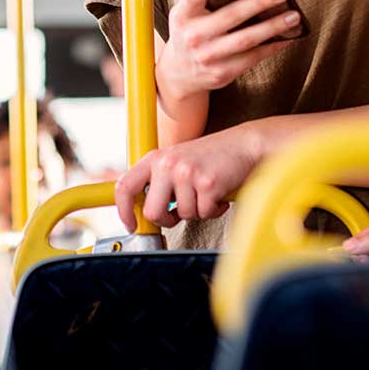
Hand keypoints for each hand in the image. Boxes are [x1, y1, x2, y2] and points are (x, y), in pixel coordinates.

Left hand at [114, 124, 262, 230]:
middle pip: (152, 212)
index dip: (124, 211)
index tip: (132, 224)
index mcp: (157, 158)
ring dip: (198, 210)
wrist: (244, 145)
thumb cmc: (213, 155)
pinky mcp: (207, 184)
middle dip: (167, 220)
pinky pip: (204, 214)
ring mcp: (187, 173)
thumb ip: (160, 181)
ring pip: (183, 215)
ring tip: (207, 193)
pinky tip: (219, 194)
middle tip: (180, 212)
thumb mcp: (178, 161)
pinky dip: (214, 210)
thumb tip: (146, 210)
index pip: (125, 186)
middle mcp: (168, 163)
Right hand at [156, 0, 298, 106]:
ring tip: (293, 16)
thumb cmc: (190, 32)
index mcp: (182, 15)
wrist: (180, 74)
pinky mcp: (222, 73)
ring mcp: (208, 57)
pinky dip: (272, 46)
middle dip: (258, 3)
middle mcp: (193, 37)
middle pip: (230, 16)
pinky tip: (287, 36)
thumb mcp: (187, 13)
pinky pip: (252, 58)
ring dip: (272, 26)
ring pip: (246, 39)